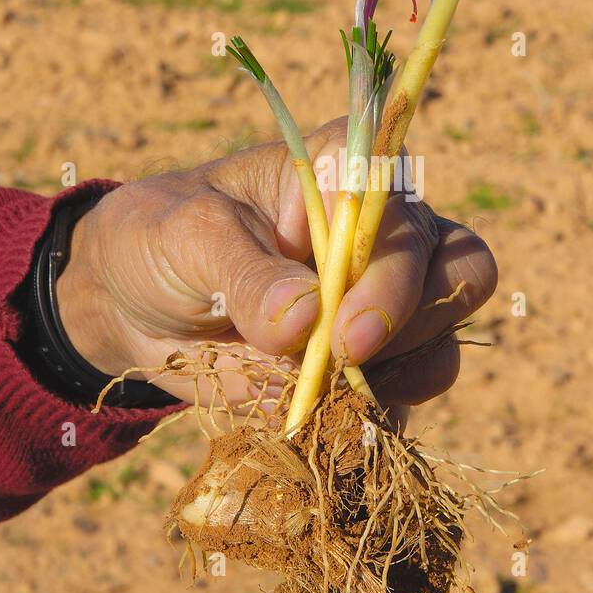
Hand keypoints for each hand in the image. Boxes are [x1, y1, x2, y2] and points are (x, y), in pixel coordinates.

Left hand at [57, 119, 496, 413]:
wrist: (133, 306)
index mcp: (344, 174)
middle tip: (345, 358)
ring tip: (323, 389)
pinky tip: (320, 416)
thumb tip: (306, 320)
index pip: (405, 200)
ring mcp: (389, 304)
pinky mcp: (374, 366)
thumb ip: (246, 274)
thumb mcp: (187, 238)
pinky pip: (406, 398)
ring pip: (446, 339)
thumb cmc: (165, 239)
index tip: (346, 328)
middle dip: (412, 322)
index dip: (393, 262)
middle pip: (459, 267)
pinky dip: (372, 418)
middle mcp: (385, 234)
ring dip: (398, 375)